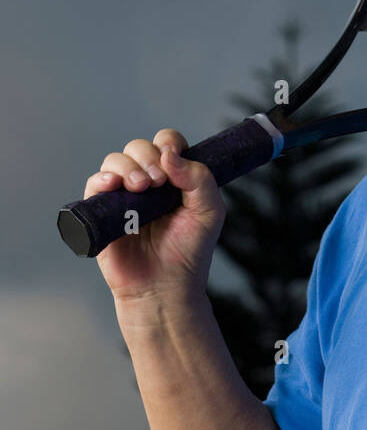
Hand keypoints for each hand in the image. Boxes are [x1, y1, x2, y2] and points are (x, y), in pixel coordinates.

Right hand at [83, 128, 225, 303]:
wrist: (166, 286)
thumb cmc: (189, 251)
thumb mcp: (209, 211)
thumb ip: (199, 178)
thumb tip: (169, 154)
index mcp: (173, 176)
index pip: (166, 143)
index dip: (168, 145)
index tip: (173, 165)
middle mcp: (147, 181)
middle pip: (138, 147)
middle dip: (147, 157)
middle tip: (158, 182)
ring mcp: (123, 195)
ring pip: (114, 161)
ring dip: (127, 166)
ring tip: (140, 188)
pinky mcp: (102, 213)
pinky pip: (94, 185)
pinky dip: (101, 179)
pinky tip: (113, 185)